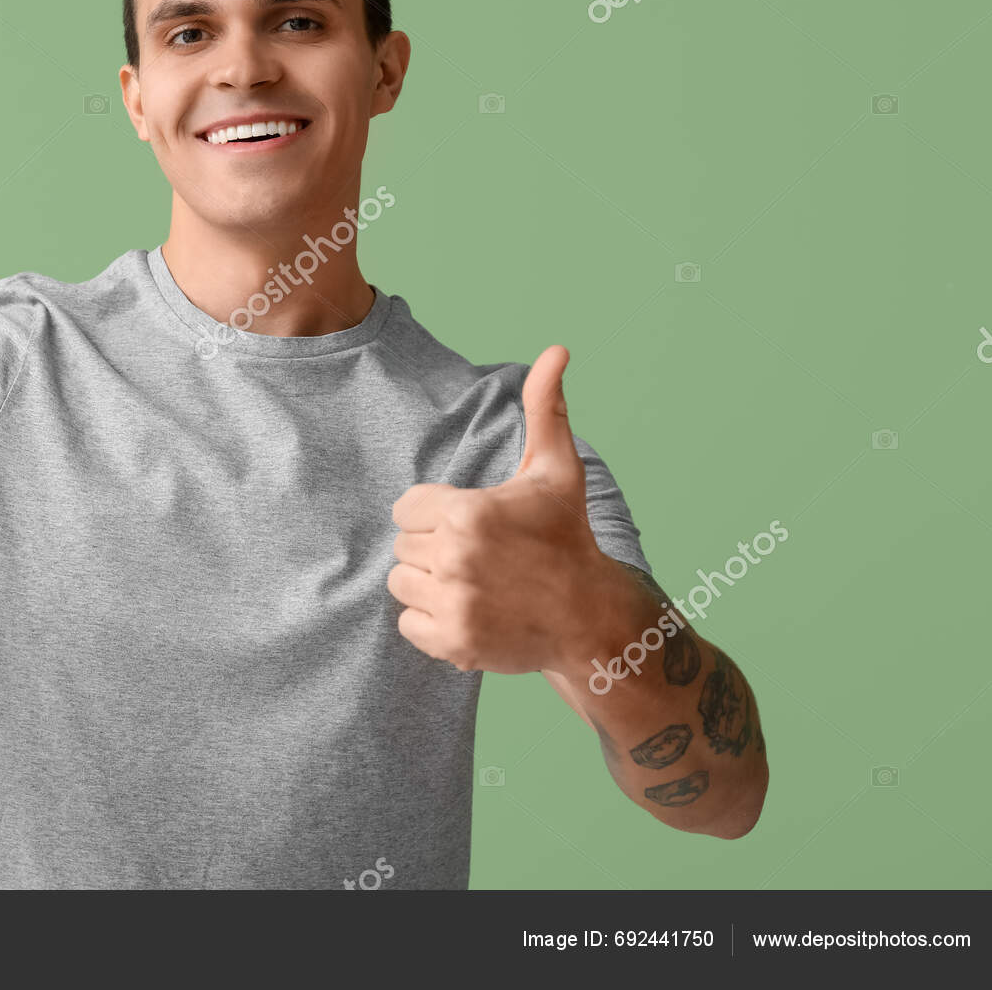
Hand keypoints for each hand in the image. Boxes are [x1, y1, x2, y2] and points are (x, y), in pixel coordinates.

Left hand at [387, 345, 618, 673]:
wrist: (590, 617)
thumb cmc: (566, 537)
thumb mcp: (557, 471)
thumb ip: (545, 409)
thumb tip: (557, 350)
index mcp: (467, 512)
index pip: (407, 508)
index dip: (434, 514)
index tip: (469, 524)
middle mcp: (455, 557)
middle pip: (403, 545)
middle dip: (434, 548)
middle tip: (478, 556)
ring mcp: (452, 603)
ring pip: (401, 583)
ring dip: (428, 584)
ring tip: (471, 582)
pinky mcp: (451, 642)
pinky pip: (407, 624)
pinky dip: (429, 622)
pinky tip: (468, 611)